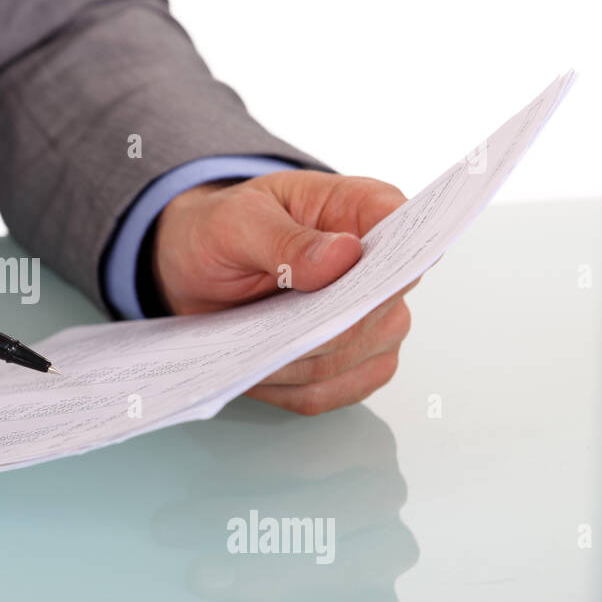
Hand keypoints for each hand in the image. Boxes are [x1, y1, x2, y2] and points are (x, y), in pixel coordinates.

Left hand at [152, 170, 412, 414]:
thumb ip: (285, 239)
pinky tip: (257, 372)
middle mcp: (380, 269)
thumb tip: (343, 256)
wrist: (197, 266)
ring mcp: (372, 320)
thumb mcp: (236, 222)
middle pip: (378, 313)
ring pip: (354, 359)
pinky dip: (290, 388)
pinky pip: (332, 391)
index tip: (344, 294)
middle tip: (270, 336)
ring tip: (251, 353)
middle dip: (322, 330)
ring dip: (298, 365)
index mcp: (364, 210)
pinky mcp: (351, 362)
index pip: (404, 239)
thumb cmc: (223, 231)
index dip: (384, 270)